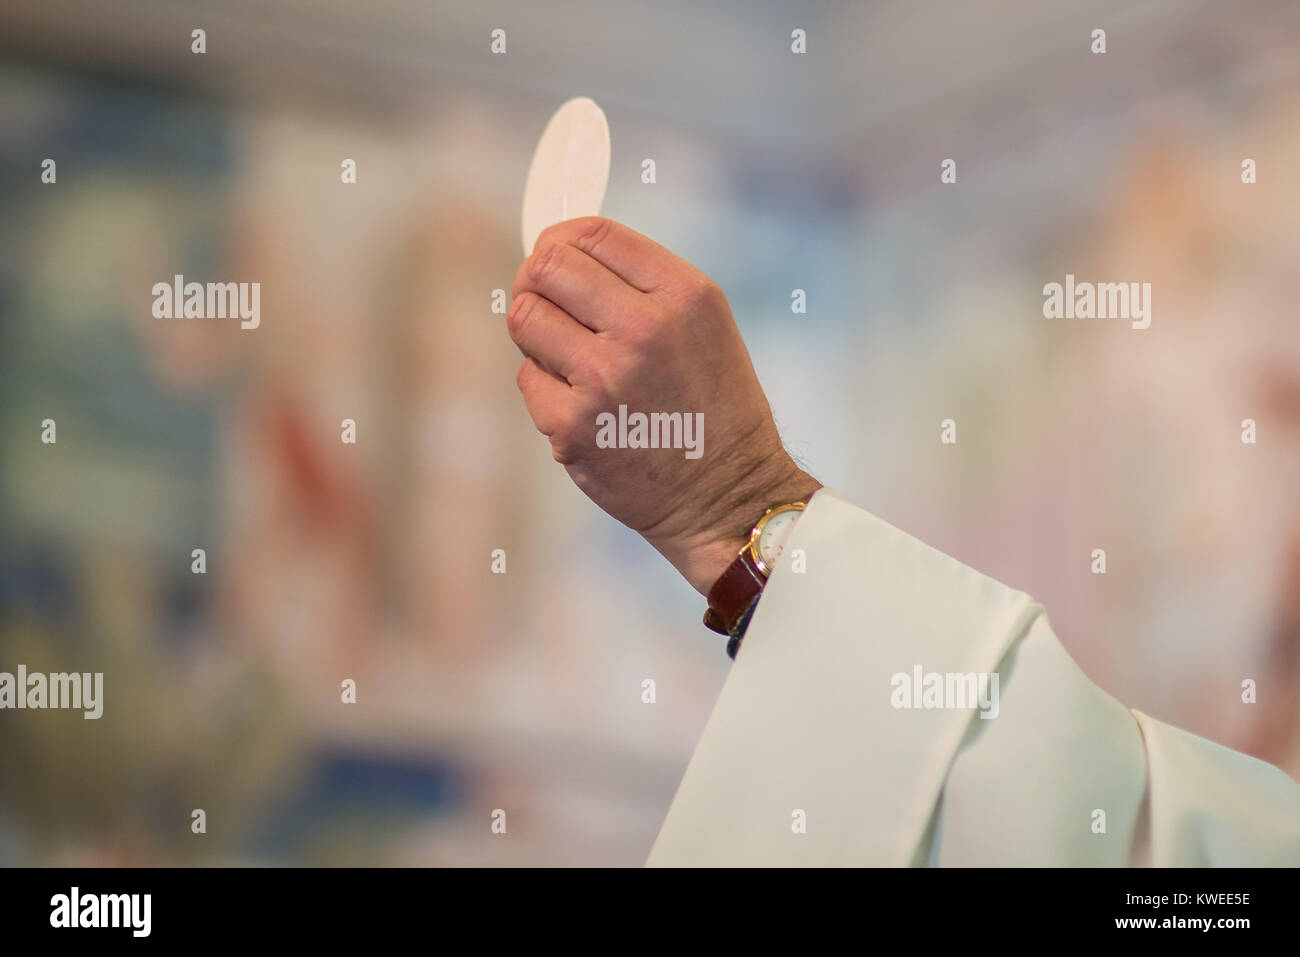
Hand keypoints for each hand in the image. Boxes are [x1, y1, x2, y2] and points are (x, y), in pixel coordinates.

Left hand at [508, 217, 819, 594]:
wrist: (725, 495)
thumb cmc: (712, 407)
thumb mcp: (704, 325)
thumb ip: (641, 284)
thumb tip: (559, 254)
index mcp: (683, 296)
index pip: (593, 234)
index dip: (560, 240)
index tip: (555, 256)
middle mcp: (644, 329)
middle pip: (546, 268)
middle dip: (536, 281)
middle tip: (546, 302)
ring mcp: (604, 378)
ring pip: (525, 319)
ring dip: (537, 334)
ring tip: (568, 357)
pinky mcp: (572, 425)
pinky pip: (528, 378)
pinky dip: (546, 388)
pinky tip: (583, 406)